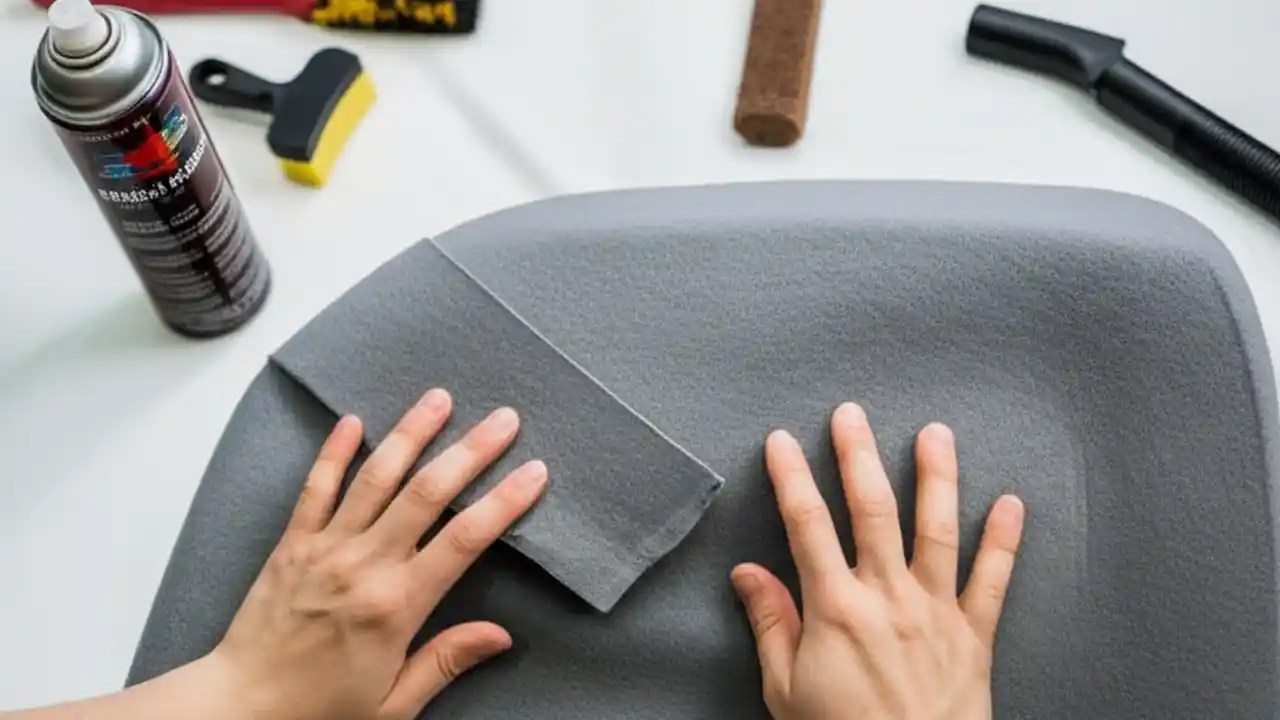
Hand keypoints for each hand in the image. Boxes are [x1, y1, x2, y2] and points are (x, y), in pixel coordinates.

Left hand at [207, 389, 546, 719]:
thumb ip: (446, 661)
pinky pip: (316, 488)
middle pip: (429, 493)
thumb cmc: (318, 711)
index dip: (505, 501)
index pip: (465, 540)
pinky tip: (353, 421)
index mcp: (396, 605)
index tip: (535, 472)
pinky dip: (334, 452)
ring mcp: (326, 547)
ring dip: (412, 434)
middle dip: (471, 451)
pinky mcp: (293, 544)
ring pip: (377, 478)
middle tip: (504, 419)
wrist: (238, 707)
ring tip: (439, 398)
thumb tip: (500, 635)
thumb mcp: (393, 704)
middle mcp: (364, 565)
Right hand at [732, 403, 1024, 719]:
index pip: (806, 525)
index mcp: (835, 608)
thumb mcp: (786, 689)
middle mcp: (887, 597)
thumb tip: (747, 574)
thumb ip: (771, 624)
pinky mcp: (974, 635)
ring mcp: (935, 611)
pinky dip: (1004, 541)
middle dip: (857, 456)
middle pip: (872, 510)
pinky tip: (1012, 503)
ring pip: (936, 529)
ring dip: (936, 476)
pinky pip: (994, 581)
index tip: (781, 442)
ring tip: (936, 433)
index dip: (791, 478)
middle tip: (850, 414)